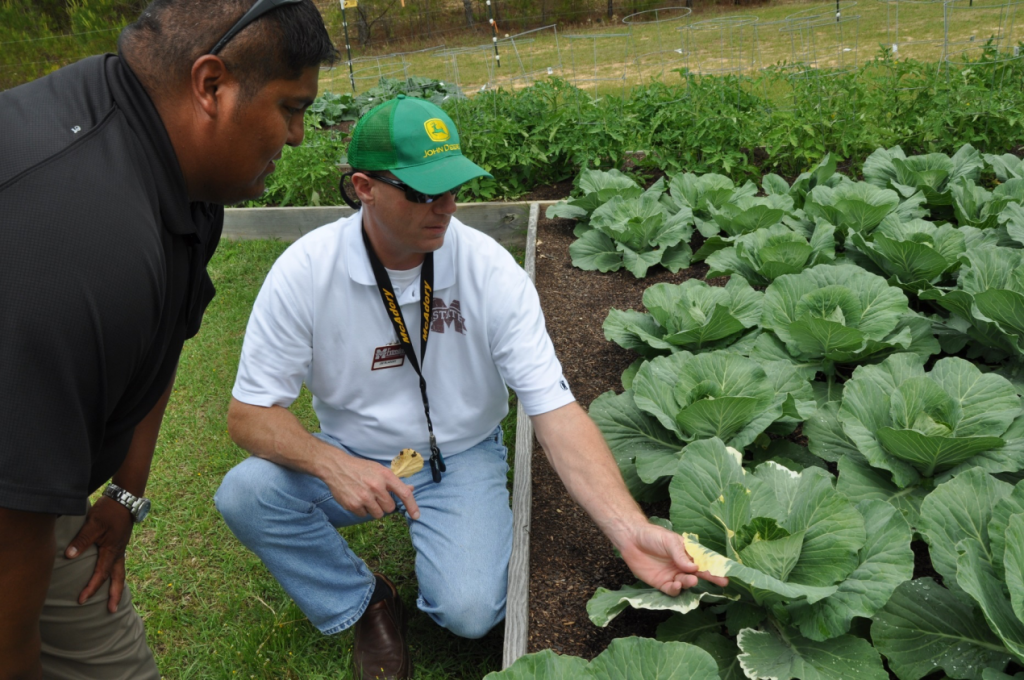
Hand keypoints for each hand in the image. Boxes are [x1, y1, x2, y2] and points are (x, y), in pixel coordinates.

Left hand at [64, 496, 132, 611]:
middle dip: (115, 595)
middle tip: (112, 610)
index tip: (81, 601)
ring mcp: (121, 547)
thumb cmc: (109, 511)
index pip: (100, 574)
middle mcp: (118, 552)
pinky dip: (115, 573)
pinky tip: (110, 574)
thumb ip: (81, 541)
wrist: (125, 498)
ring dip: (117, 585)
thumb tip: (69, 557)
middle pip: (117, 578)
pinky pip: (118, 563)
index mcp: (112, 551)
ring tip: (115, 597)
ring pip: (119, 571)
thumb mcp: (93, 524)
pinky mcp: (120, 542)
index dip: (91, 588)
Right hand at [322, 451, 419, 520]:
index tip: (416, 516)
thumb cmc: (361, 468)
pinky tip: (356, 498)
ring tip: (366, 497)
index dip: (412, 506)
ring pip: (378, 514)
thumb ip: (395, 481)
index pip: (404, 493)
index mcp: (385, 476)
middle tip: (376, 496)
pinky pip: (364, 515)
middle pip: (390, 508)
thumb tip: (411, 489)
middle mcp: (376, 487)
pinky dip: (361, 510)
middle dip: (385, 505)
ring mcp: (364, 497)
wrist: (337, 467)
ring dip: (374, 509)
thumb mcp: (379, 470)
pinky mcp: (353, 505)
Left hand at [615, 522, 728, 595]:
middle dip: (711, 579)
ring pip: (686, 584)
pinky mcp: (662, 584)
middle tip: (721, 582)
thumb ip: (680, 555)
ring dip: (690, 583)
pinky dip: (676, 590)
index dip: (716, 567)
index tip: (727, 574)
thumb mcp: (669, 541)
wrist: (631, 539)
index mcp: (688, 554)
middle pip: (700, 575)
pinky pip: (672, 591)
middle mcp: (683, 566)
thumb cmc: (653, 536)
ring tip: (691, 580)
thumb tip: (695, 568)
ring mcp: (673, 575)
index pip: (705, 561)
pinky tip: (676, 584)